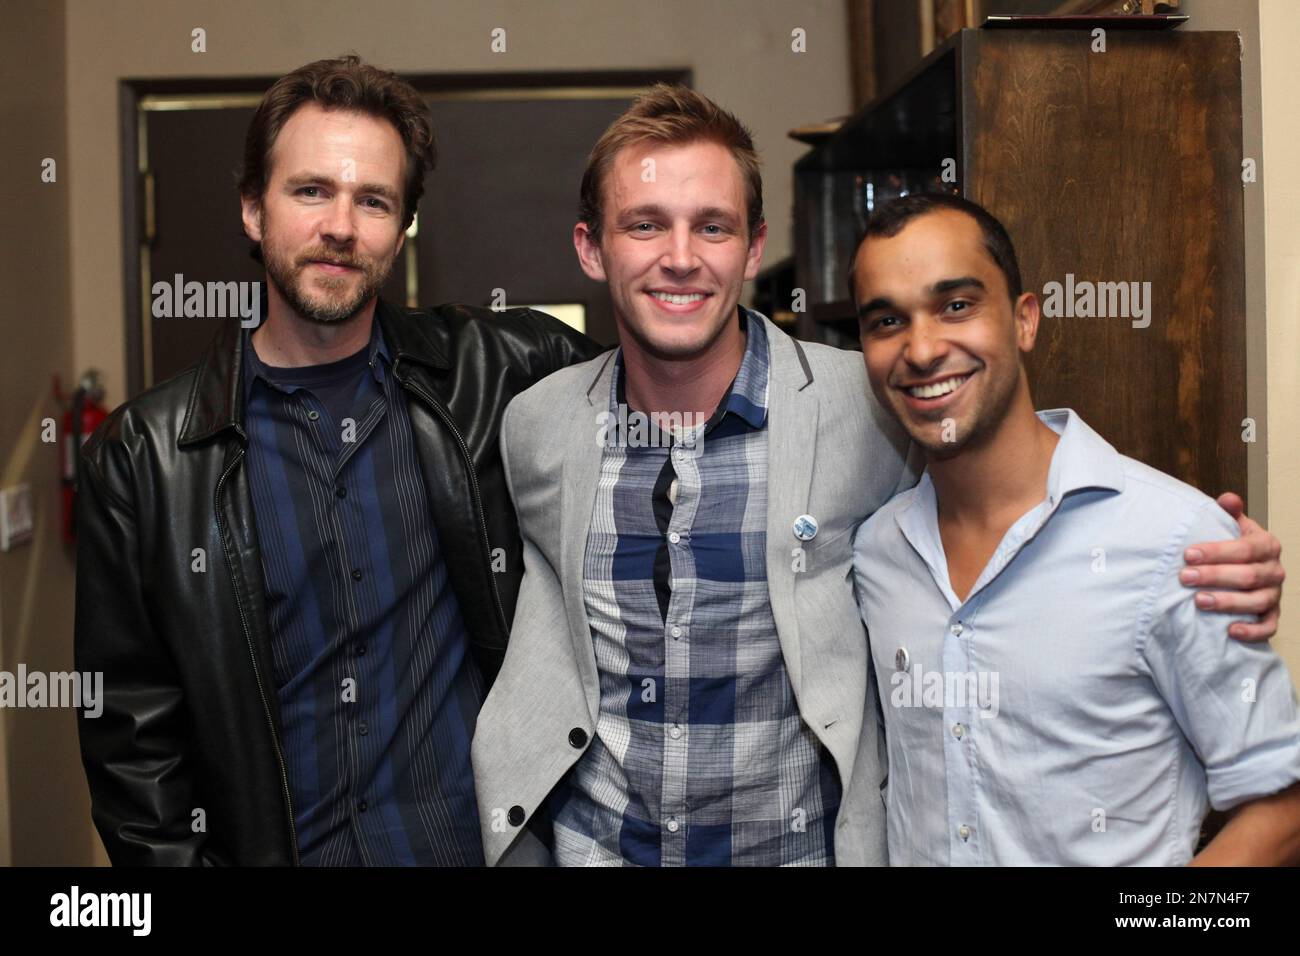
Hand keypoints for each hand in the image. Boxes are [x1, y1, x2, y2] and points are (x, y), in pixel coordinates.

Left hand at [1180, 492, 1284, 641]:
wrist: (1246, 567)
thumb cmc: (1233, 546)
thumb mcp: (1232, 526)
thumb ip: (1229, 512)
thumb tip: (1227, 499)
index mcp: (1267, 545)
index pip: (1245, 549)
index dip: (1217, 552)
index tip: (1188, 554)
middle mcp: (1274, 570)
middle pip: (1248, 576)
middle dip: (1215, 576)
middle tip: (1186, 577)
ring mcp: (1275, 594)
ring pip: (1256, 602)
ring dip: (1227, 602)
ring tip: (1198, 602)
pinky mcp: (1272, 615)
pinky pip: (1268, 627)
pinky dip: (1252, 631)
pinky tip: (1230, 631)